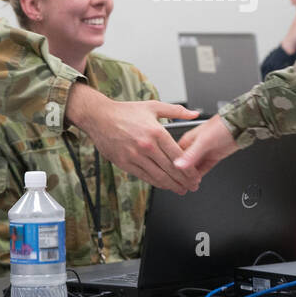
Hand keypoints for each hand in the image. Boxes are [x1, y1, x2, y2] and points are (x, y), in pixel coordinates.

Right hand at [66, 84, 199, 192]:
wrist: (99, 117)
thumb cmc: (125, 111)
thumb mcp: (153, 106)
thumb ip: (176, 111)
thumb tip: (194, 114)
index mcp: (156, 132)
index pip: (178, 156)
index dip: (189, 169)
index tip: (196, 175)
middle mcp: (147, 146)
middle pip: (171, 169)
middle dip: (184, 180)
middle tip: (193, 186)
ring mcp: (135, 156)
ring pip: (158, 176)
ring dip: (172, 186)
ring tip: (181, 189)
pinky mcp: (125, 163)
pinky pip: (145, 177)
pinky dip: (156, 183)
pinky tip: (164, 185)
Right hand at [171, 116, 238, 187]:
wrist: (239, 126)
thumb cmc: (221, 127)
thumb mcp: (204, 141)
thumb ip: (191, 154)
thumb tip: (178, 165)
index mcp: (187, 141)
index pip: (175, 158)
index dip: (172, 169)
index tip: (170, 179)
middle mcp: (193, 147)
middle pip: (183, 165)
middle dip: (181, 176)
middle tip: (178, 187)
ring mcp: (203, 153)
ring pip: (193, 169)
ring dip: (189, 178)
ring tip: (186, 187)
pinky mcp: (212, 158)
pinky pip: (202, 170)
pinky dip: (198, 177)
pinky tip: (195, 183)